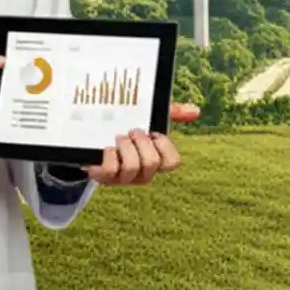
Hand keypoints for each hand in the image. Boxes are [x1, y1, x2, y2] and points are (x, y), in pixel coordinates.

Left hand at [85, 102, 199, 184]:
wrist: (95, 137)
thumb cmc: (127, 132)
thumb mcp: (149, 120)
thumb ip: (171, 113)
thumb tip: (195, 111)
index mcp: (156, 160)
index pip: (172, 162)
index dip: (164, 146)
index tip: (153, 132)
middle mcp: (142, 173)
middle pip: (152, 163)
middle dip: (141, 142)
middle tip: (132, 131)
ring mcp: (124, 178)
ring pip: (132, 167)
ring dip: (125, 146)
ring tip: (118, 137)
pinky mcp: (105, 178)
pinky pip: (111, 170)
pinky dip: (110, 155)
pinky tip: (107, 148)